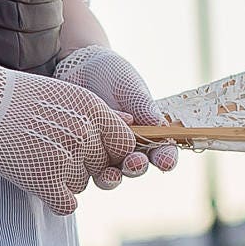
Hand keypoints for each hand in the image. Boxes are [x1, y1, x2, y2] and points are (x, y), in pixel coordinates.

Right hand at [0, 60, 136, 214]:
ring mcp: (65, 158)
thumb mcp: (64, 93)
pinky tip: (38, 183)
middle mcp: (83, 133)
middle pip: (102, 168)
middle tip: (51, 151)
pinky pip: (67, 204)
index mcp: (92, 110)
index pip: (124, 144)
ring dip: (64, 180)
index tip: (89, 149)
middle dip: (82, 165)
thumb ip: (100, 112)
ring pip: (82, 186)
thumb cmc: (17, 97)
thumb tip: (133, 121)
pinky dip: (54, 199)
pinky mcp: (44, 180)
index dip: (109, 151)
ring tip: (37, 159)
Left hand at [51, 45, 178, 172]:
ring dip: (114, 178)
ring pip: (114, 175)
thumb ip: (143, 108)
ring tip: (111, 174)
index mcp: (148, 131)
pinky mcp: (84, 154)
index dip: (166, 158)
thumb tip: (160, 126)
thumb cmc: (112, 75)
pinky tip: (83, 165)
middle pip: (138, 167)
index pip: (163, 150)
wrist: (78, 67)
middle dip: (138, 167)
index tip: (165, 161)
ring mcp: (106, 152)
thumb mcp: (130, 88)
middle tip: (135, 163)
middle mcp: (129, 146)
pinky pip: (87, 170)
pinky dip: (87, 171)